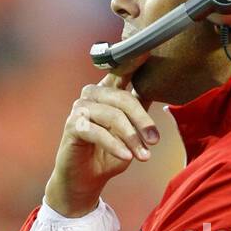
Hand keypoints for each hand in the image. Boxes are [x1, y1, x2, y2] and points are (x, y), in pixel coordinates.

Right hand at [44, 72, 158, 217]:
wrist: (86, 180)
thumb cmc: (109, 153)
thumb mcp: (131, 132)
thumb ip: (139, 110)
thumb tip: (157, 86)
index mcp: (107, 92)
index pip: (121, 72)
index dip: (133, 61)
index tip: (147, 51)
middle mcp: (92, 95)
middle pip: (122, 99)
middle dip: (142, 120)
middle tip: (155, 141)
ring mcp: (80, 109)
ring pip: (112, 116)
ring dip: (131, 138)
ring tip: (144, 156)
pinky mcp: (72, 126)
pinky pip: (97, 132)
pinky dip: (114, 145)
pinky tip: (127, 157)